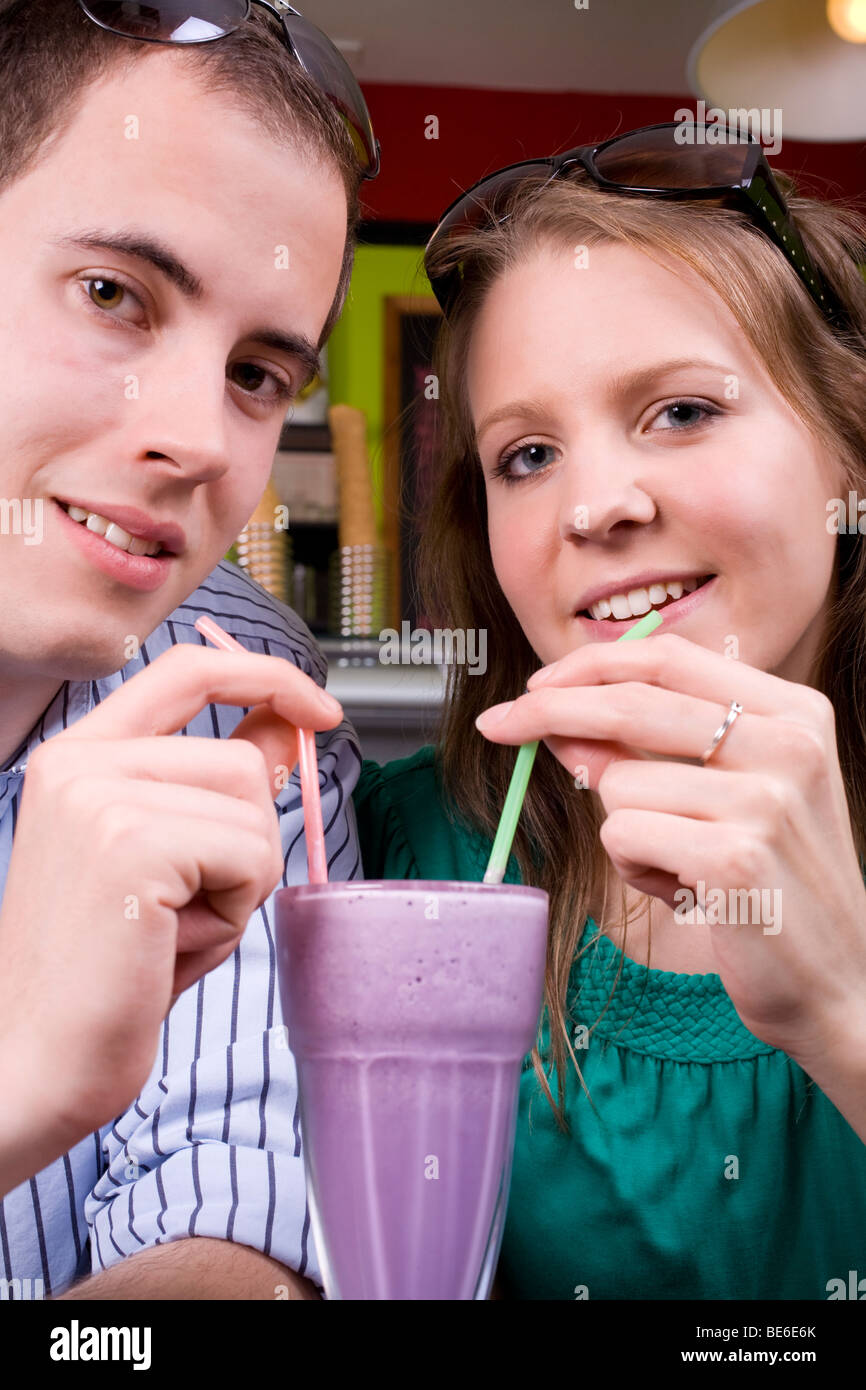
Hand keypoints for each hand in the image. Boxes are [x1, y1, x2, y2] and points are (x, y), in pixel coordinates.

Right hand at [0, 642, 341, 1186]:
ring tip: (171, 930)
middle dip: (245, 845)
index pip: (187, 670)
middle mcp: (79, 762)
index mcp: (78, 757)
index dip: (265, 677)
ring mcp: (101, 797)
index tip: (317, 709)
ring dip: (240, 884)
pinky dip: (233, 912)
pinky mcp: (131, 842)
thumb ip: (218, 788)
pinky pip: (249, 855)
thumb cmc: (106, 975)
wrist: (34, 1062)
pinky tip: (170, 946)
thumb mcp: (172, 861)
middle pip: (242, 760)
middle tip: (182, 912)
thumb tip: (286, 726)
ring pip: (254, 809)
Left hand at [475, 632, 865, 1064]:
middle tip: (496, 725)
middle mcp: (789, 744)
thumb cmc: (771, 883)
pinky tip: (684, 893)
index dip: (590, 665)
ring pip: (618, 783)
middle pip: (632, 701)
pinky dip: (633, 868)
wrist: (836, 983)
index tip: (535, 685)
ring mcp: (766, 801)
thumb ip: (651, 751)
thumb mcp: (724, 798)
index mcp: (793, 712)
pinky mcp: (734, 859)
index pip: (669, 657)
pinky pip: (622, 836)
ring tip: (679, 865)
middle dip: (548, 711)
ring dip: (623, 829)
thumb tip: (563, 724)